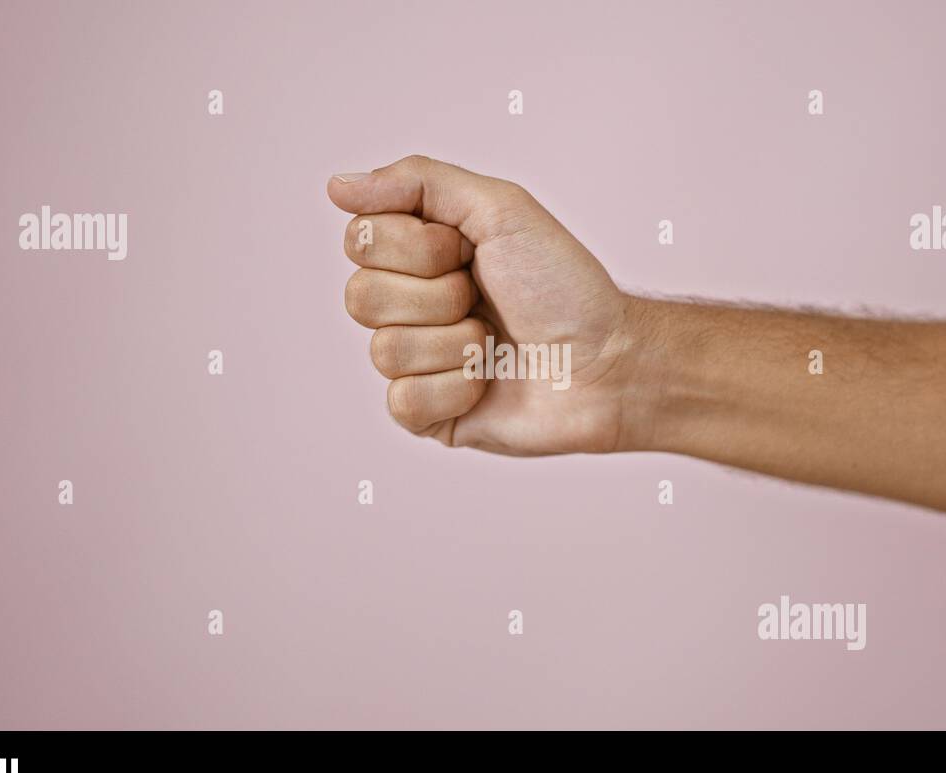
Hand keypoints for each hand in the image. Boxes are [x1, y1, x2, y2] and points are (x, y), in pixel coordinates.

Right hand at [327, 155, 643, 454]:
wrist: (609, 361)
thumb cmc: (564, 286)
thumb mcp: (499, 208)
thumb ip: (417, 183)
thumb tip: (337, 186)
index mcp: (418, 255)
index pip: (361, 241)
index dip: (418, 246)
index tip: (468, 249)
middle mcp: (409, 306)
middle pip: (360, 296)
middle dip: (437, 294)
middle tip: (484, 297)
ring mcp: (416, 363)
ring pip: (384, 349)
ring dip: (456, 342)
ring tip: (494, 343)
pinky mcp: (428, 416)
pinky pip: (404, 400)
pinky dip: (457, 387)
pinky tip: (488, 383)